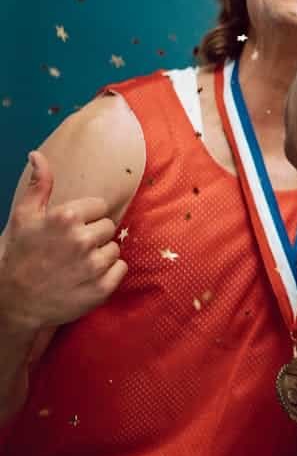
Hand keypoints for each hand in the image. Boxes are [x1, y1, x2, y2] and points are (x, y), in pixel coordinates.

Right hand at [0, 152, 126, 333]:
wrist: (16, 301)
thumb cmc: (20, 255)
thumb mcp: (24, 216)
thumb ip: (39, 185)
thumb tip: (37, 155)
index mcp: (67, 218)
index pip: (99, 207)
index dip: (85, 218)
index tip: (69, 229)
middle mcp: (83, 240)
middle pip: (108, 227)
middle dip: (93, 236)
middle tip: (71, 249)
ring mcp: (94, 266)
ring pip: (115, 249)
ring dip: (101, 255)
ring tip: (77, 264)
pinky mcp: (102, 288)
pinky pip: (121, 269)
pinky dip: (109, 273)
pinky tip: (87, 277)